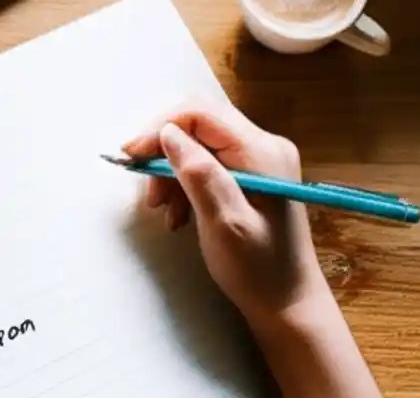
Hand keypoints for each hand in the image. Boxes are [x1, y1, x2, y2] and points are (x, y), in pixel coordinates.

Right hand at [124, 99, 379, 397]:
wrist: (289, 305)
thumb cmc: (259, 270)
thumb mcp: (223, 223)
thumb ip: (198, 173)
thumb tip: (168, 133)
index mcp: (262, 152)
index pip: (200, 114)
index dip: (159, 129)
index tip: (131, 157)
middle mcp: (264, 146)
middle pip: (198, 124)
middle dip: (163, 152)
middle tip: (147, 189)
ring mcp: (261, 160)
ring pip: (199, 144)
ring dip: (172, 172)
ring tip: (163, 210)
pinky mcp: (253, 176)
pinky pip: (209, 163)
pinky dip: (186, 184)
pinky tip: (179, 215)